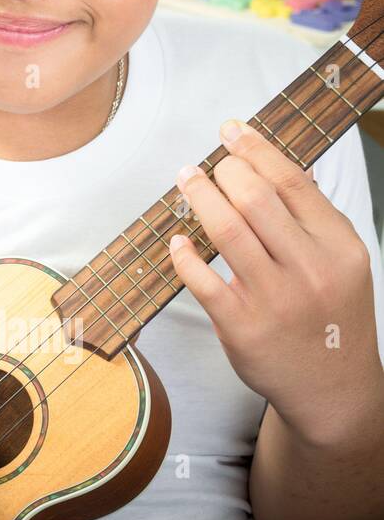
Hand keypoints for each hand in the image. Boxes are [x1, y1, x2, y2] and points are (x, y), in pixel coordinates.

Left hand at [168, 118, 383, 445]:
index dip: (256, 149)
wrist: (332, 389)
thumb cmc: (329, 316)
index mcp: (339, 246)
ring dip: (198, 198)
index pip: (293, 182)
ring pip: (227, 230)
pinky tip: (177, 239)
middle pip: (256, 198)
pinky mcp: (241, 325)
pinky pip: (202, 278)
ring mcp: (275, 298)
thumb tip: (275, 165)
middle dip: (223, 171)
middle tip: (202, 164)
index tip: (231, 130)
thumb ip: (312, 219)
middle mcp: (310, 269)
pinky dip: (183, 253)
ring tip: (186, 181)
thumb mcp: (342, 264)